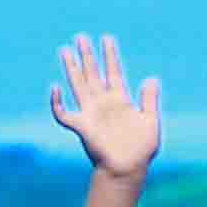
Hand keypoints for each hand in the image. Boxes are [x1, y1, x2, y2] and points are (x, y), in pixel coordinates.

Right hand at [49, 33, 163, 177]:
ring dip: (71, 69)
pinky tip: (56, 89)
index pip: (114, 72)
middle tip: (80, 37)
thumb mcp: (151, 121)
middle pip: (93, 74)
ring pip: (78, 85)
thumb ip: (150, 99)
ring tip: (65, 51)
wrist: (128, 169)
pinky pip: (63, 113)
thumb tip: (151, 78)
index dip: (110, 56)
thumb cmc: (141, 149)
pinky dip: (57, 102)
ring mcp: (91, 113)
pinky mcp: (81, 126)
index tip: (107, 39)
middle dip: (87, 56)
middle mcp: (104, 103)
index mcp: (121, 100)